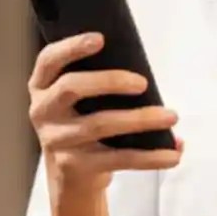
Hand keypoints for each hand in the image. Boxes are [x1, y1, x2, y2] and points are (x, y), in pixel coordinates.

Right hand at [27, 32, 182, 199]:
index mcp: (42, 86)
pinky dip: (150, 156)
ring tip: (171, 116)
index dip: (72, 47)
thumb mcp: (78, 99)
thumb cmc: (82, 121)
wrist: (70, 176)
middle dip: (109, 81)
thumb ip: (96, 78)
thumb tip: (145, 69)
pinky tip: (174, 153)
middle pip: (71, 88)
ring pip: (100, 124)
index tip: (100, 38)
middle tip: (143, 83)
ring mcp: (57, 140)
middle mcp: (43, 111)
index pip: (49, 60)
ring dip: (140, 119)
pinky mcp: (76, 166)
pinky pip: (118, 159)